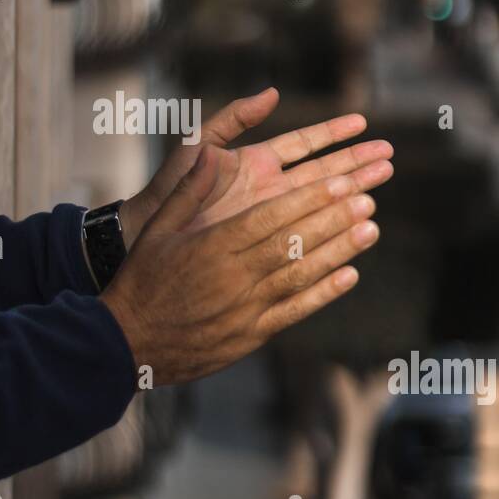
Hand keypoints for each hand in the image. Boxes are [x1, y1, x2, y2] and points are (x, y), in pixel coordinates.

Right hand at [101, 146, 381, 387]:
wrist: (128, 344)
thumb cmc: (141, 280)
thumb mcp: (158, 230)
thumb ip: (188, 191)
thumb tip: (209, 153)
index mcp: (212, 246)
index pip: (270, 217)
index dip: (309, 199)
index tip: (340, 182)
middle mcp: (234, 277)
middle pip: (294, 242)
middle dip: (334, 218)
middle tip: (368, 196)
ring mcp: (246, 308)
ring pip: (302, 274)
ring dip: (340, 251)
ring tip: (371, 228)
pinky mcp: (251, 335)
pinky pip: (295, 310)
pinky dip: (325, 293)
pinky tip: (351, 275)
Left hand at [120, 88, 393, 245]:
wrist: (148, 238)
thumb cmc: (168, 192)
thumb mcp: (197, 147)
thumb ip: (233, 119)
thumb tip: (273, 93)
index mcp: (257, 165)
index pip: (304, 145)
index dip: (334, 134)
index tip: (364, 124)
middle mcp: (270, 191)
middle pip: (322, 172)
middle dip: (356, 162)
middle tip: (390, 156)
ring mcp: (271, 219)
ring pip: (321, 203)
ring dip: (352, 191)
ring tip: (384, 181)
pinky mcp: (268, 245)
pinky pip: (306, 237)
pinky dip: (332, 232)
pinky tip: (357, 227)